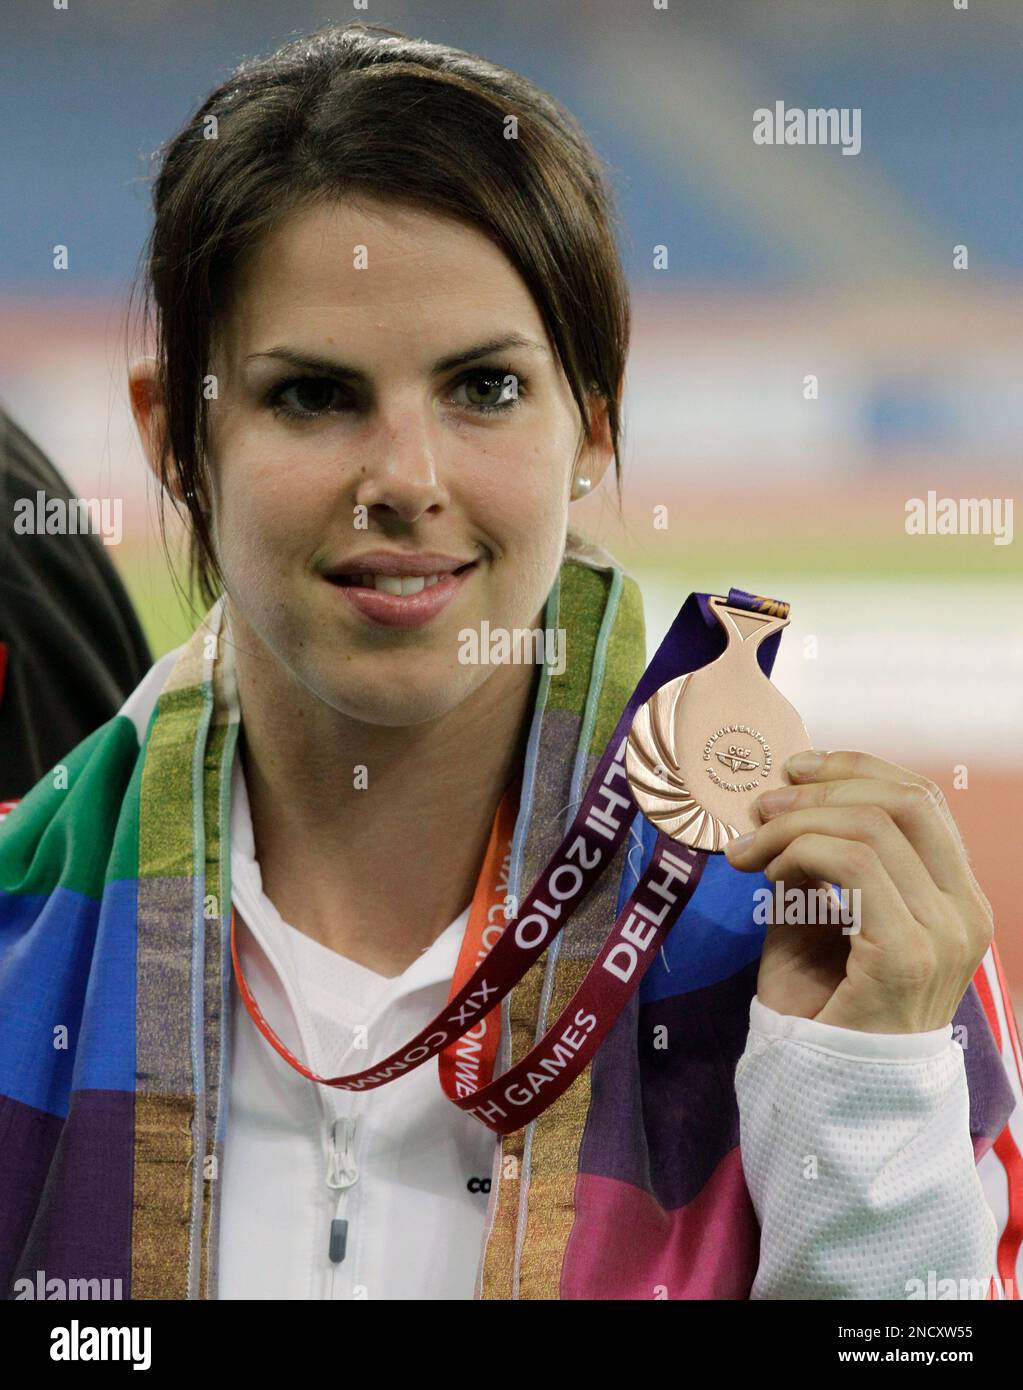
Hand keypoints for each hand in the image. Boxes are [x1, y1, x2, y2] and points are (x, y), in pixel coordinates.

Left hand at [723, 749, 993, 1033]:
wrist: (826, 1091)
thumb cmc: (822, 1008)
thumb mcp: (819, 917)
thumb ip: (818, 861)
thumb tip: (788, 803)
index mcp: (955, 897)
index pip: (923, 800)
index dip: (857, 768)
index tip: (797, 768)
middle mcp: (965, 911)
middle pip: (905, 800)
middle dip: (823, 788)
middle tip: (762, 807)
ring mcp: (944, 933)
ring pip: (873, 827)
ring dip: (796, 823)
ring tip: (750, 848)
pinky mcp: (906, 954)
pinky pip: (852, 866)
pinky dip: (800, 853)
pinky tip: (769, 875)